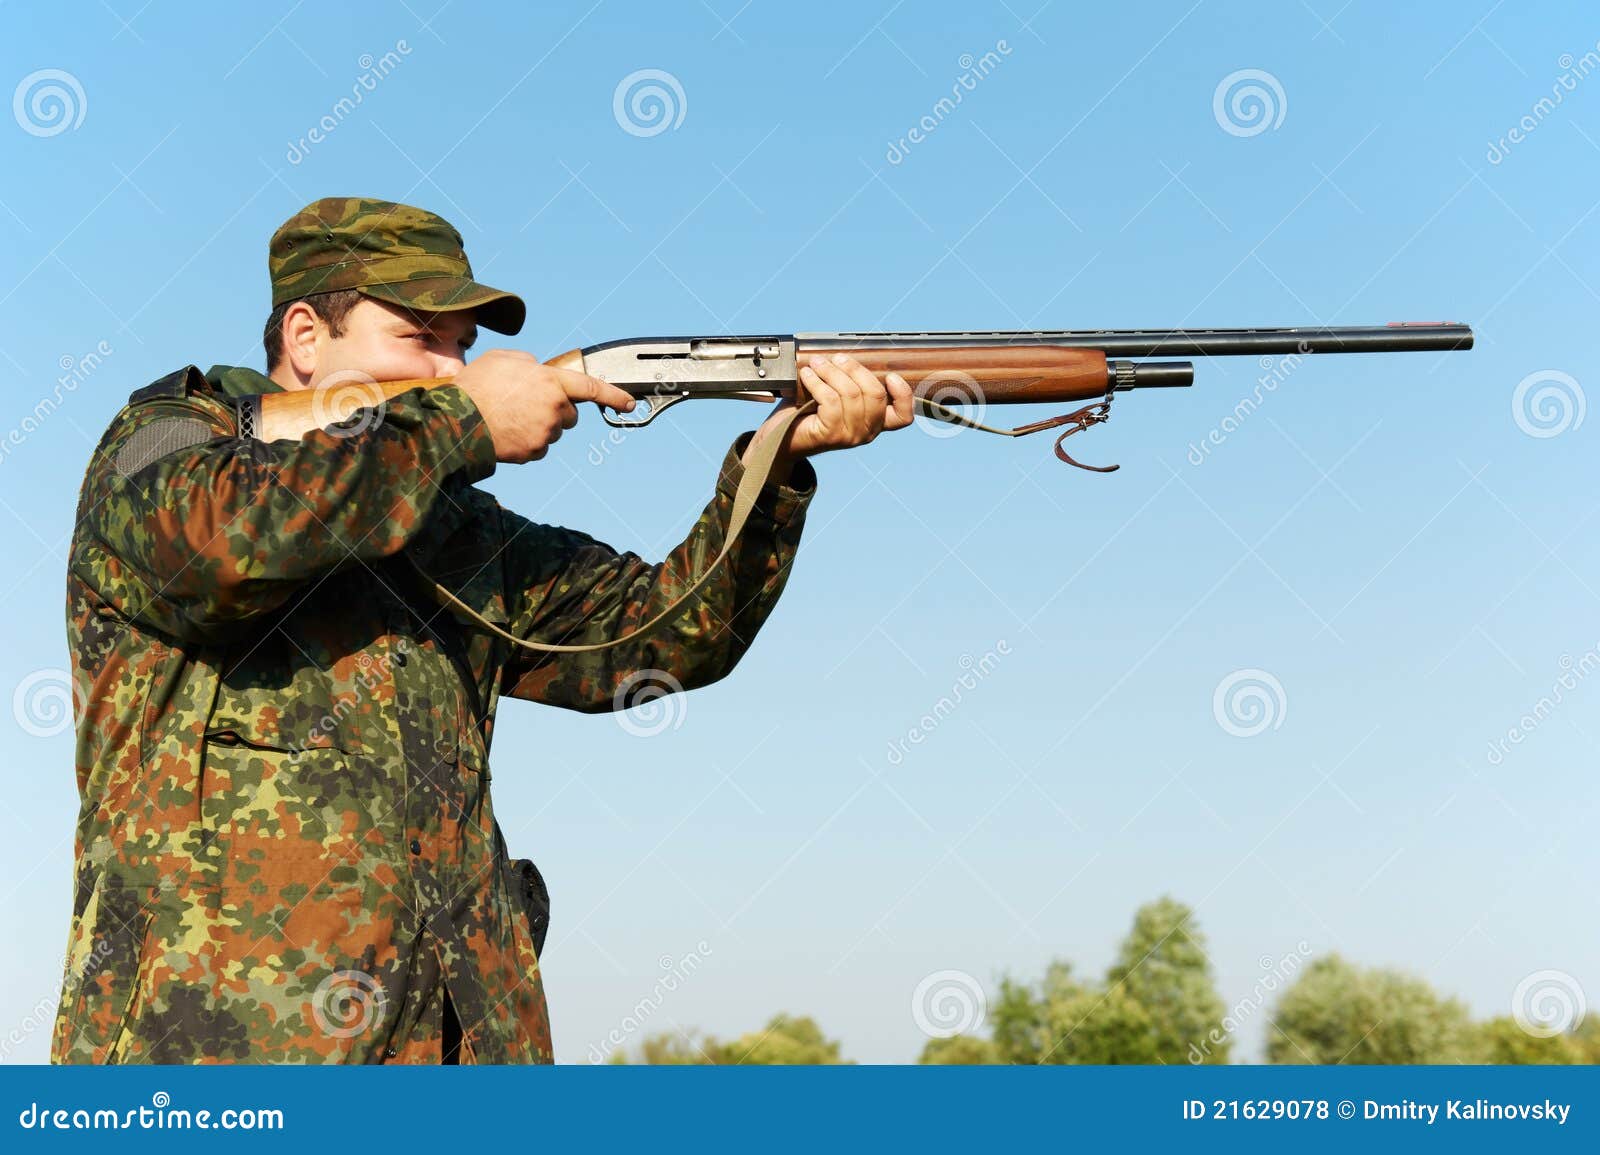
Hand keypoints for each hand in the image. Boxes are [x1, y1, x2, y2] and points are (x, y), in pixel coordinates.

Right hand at [454, 349, 635, 463]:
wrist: (456, 420)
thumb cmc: (476, 386)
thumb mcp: (504, 359)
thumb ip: (529, 362)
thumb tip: (538, 370)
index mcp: (550, 381)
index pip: (591, 387)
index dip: (613, 395)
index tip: (630, 403)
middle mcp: (554, 408)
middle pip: (570, 414)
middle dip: (555, 410)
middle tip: (526, 404)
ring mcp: (545, 433)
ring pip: (553, 431)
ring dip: (539, 425)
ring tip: (509, 416)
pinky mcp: (534, 452)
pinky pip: (539, 447)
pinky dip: (527, 441)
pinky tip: (507, 431)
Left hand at [746, 353, 915, 475]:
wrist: (780, 440)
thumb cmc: (806, 413)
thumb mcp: (834, 395)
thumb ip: (848, 381)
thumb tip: (847, 355)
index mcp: (874, 423)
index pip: (903, 417)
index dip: (903, 394)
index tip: (890, 375)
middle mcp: (866, 433)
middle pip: (875, 393)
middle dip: (854, 368)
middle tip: (835, 358)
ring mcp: (849, 436)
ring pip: (851, 393)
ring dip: (830, 372)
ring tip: (815, 364)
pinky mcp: (830, 435)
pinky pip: (830, 399)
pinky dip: (817, 382)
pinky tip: (807, 375)